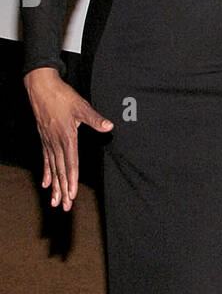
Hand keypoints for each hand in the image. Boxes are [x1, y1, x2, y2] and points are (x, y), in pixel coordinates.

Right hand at [23, 67, 112, 210]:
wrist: (41, 87)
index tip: (72, 193)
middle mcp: (56, 142)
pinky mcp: (45, 139)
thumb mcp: (81, 106)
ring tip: (55, 202)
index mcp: (67, 136)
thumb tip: (108, 126)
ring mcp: (48, 142)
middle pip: (60, 170)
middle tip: (64, 206)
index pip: (70, 163)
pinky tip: (46, 184)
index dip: (71, 179)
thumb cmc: (62, 96)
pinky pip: (46, 159)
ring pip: (52, 168)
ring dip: (54, 186)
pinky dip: (46, 172)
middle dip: (62, 189)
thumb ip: (95, 119)